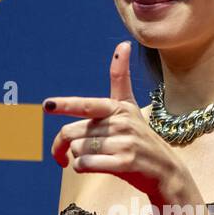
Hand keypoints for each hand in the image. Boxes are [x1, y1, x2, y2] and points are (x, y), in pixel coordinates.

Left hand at [43, 42, 191, 206]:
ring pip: (77, 149)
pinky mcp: (125, 163)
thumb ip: (121, 79)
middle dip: (60, 146)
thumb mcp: (130, 107)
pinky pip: (86, 164)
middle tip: (59, 156)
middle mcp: (121, 122)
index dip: (66, 105)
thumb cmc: (140, 138)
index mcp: (118, 107)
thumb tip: (123, 43)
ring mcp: (125, 142)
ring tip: (91, 159)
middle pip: (72, 132)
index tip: (47, 105)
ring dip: (76, 158)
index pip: (86, 105)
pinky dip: (81, 167)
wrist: (166, 171)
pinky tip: (89, 167)